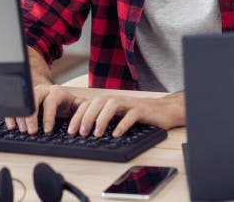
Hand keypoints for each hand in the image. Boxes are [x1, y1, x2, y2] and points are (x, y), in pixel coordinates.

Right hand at [5, 83, 82, 134]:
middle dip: (31, 116)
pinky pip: (16, 105)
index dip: (48, 117)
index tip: (47, 130)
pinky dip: (12, 115)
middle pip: (34, 99)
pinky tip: (11, 125)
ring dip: (21, 116)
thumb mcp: (75, 104)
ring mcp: (32, 93)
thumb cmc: (66, 102)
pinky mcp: (24, 99)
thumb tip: (86, 111)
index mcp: (56, 92)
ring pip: (24, 101)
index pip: (51, 102)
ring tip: (22, 129)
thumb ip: (81, 107)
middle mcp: (43, 91)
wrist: (55, 93)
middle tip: (30, 131)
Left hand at [67, 92, 184, 137]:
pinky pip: (130, 115)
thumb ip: (103, 120)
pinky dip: (122, 124)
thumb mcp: (116, 117)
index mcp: (108, 101)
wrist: (162, 111)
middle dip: (86, 117)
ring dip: (102, 119)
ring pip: (112, 105)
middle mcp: (117, 99)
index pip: (88, 105)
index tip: (70, 131)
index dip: (77, 116)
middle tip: (81, 133)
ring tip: (96, 134)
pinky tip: (116, 134)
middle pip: (97, 103)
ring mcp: (129, 103)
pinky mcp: (142, 110)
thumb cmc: (136, 115)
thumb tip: (84, 132)